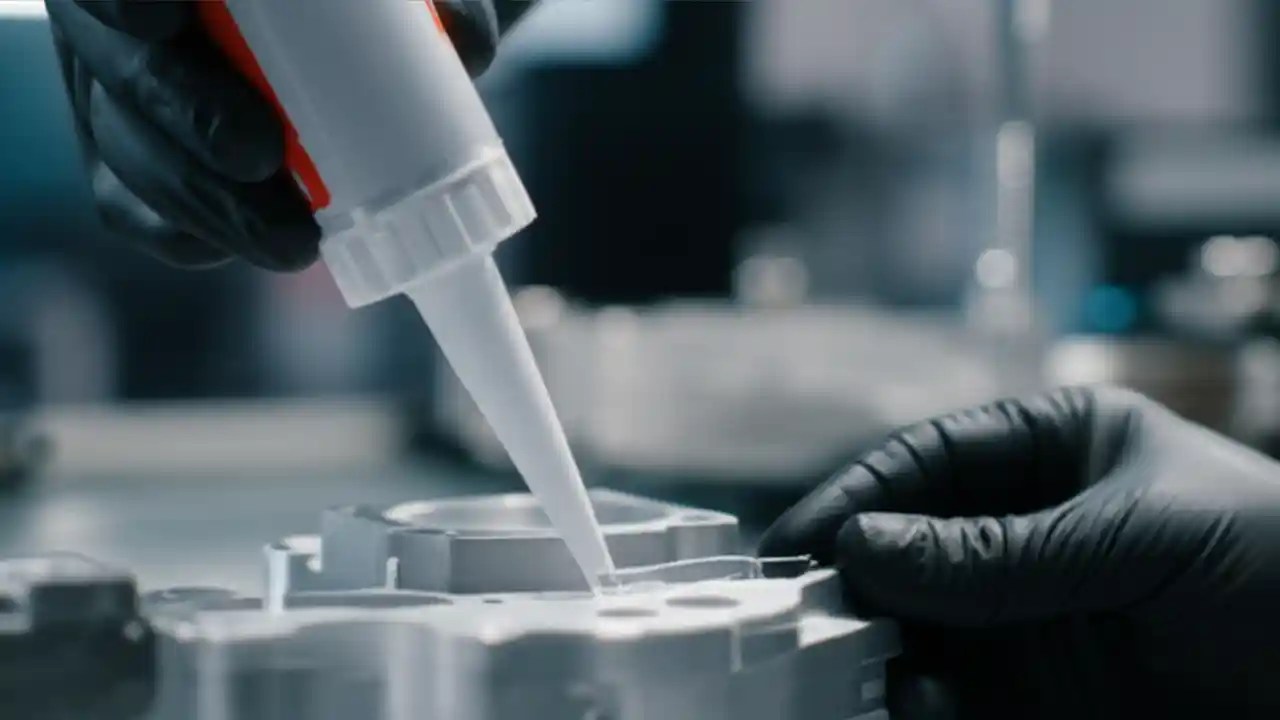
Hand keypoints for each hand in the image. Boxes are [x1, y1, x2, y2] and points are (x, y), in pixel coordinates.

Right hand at [46, 0, 533, 270]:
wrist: (372, 28)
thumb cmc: (376, 1)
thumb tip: (464, 47)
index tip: (164, 19)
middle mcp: (127, 24)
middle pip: (113, 70)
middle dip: (182, 114)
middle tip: (260, 154)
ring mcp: (123, 96)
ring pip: (126, 154)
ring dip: (206, 204)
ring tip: (294, 241)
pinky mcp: (138, 165)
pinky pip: (134, 210)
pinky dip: (195, 235)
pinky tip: (261, 246)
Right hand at [760, 386, 1279, 718]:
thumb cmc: (1275, 561)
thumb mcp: (1134, 541)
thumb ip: (999, 555)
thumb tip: (864, 547)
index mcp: (1058, 450)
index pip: (933, 460)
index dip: (863, 495)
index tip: (805, 539)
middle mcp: (1032, 528)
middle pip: (915, 547)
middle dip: (863, 579)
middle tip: (811, 615)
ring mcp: (1035, 612)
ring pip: (927, 625)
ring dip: (888, 648)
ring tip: (865, 673)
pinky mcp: (1045, 689)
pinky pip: (961, 691)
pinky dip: (928, 700)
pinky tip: (920, 707)